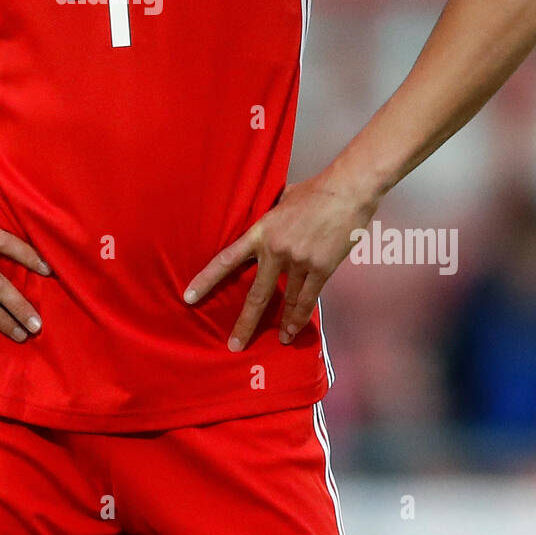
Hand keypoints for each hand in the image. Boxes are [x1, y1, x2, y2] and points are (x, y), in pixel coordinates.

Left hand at [183, 173, 377, 349]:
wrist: (346, 190)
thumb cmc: (315, 190)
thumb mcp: (281, 199)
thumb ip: (271, 214)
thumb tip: (269, 214)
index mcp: (261, 231)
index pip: (226, 260)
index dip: (206, 280)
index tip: (189, 297)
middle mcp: (275, 250)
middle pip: (256, 294)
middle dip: (245, 323)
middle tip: (234, 344)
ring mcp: (298, 261)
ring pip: (285, 300)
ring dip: (281, 324)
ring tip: (279, 340)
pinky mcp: (321, 268)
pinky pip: (307, 299)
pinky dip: (300, 317)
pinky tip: (294, 330)